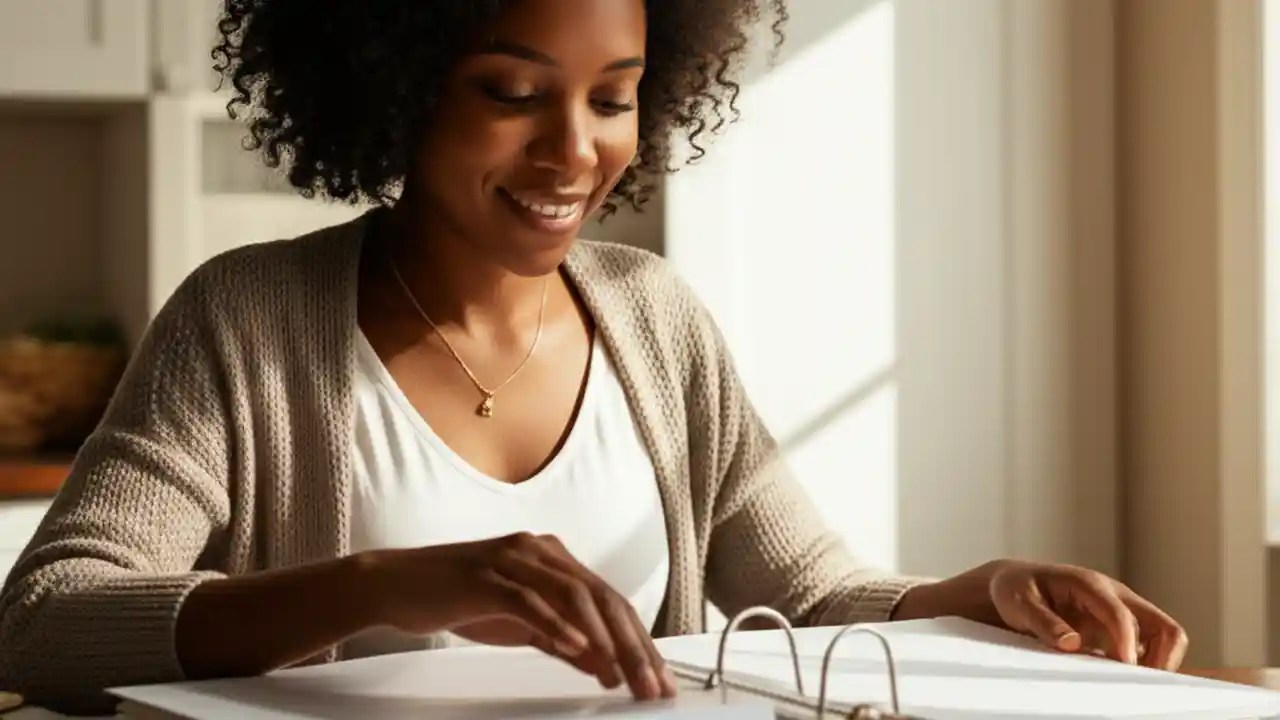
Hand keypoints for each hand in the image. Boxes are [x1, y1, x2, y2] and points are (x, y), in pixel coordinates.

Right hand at [365, 532, 676, 700]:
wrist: (396, 585)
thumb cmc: (458, 599)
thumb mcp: (520, 624)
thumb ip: (562, 639)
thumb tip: (604, 664)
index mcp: (553, 559)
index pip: (610, 600)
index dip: (639, 641)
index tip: (658, 679)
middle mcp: (540, 551)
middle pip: (602, 598)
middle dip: (633, 646)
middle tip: (652, 686)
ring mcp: (513, 560)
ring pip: (575, 596)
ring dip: (604, 640)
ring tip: (623, 676)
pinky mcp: (486, 576)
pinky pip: (529, 600)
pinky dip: (556, 625)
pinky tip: (576, 649)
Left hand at [988, 560, 1188, 669]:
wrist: (1014, 585)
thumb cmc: (1016, 590)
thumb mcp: (1019, 602)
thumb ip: (1044, 621)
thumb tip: (1072, 644)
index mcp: (1089, 584)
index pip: (1120, 612)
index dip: (1126, 640)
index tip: (1125, 667)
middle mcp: (1114, 596)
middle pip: (1163, 625)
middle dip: (1163, 656)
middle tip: (1141, 684)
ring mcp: (1121, 613)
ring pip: (1163, 638)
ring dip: (1158, 664)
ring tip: (1134, 687)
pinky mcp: (1119, 631)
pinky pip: (1148, 650)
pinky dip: (1145, 666)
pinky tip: (1124, 682)